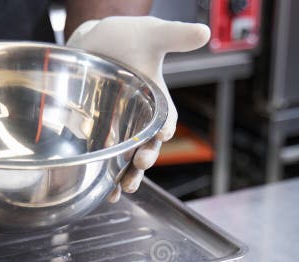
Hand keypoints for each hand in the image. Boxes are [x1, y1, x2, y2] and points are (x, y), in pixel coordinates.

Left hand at [67, 16, 209, 200]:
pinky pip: (108, 161)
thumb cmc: (129, 38)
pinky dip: (108, 178)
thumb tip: (202, 33)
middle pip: (149, 146)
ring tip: (126, 187)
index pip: (166, 119)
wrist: (96, 43)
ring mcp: (122, 130)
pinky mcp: (102, 136)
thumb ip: (175, 35)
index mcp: (157, 101)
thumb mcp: (152, 34)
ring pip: (130, 160)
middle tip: (142, 162)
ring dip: (130, 175)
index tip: (162, 133)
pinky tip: (107, 192)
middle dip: (147, 156)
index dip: (165, 127)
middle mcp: (142, 120)